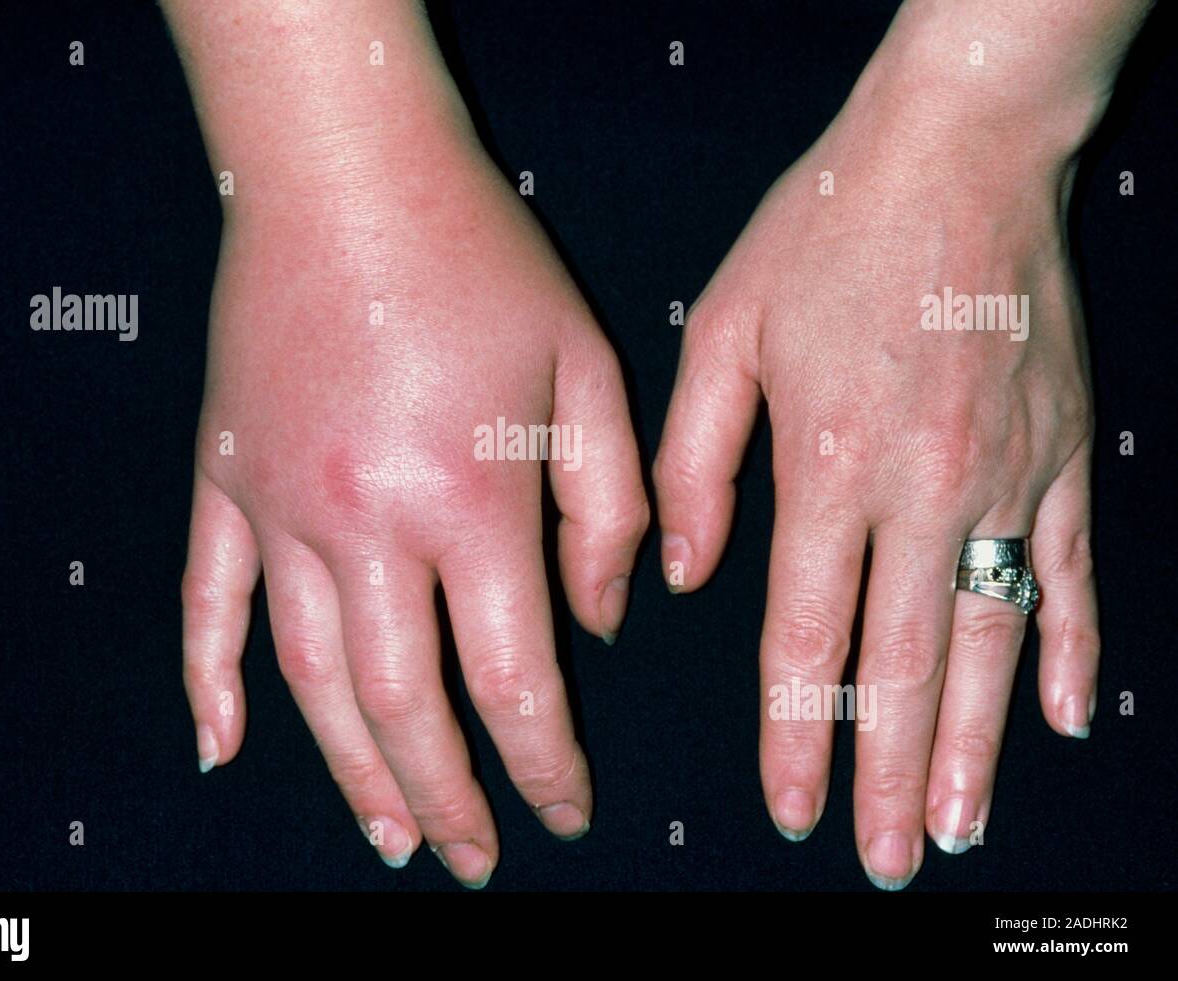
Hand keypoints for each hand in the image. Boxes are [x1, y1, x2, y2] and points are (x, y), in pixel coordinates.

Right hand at [180, 141, 646, 886]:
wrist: (345, 172)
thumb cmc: (478, 258)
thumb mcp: (587, 368)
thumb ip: (609, 508)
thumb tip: (604, 622)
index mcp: (468, 500)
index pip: (514, 678)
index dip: (544, 763)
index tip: (568, 810)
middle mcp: (365, 524)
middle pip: (405, 704)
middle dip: (450, 796)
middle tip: (476, 857)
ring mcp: (278, 508)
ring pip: (310, 679)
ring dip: (351, 770)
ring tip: (387, 835)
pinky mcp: (224, 480)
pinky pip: (208, 604)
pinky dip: (211, 684)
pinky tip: (222, 750)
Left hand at [652, 0, 1143, 888]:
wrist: (955, 153)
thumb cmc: (828, 234)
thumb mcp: (722, 334)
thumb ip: (694, 465)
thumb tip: (690, 577)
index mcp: (823, 467)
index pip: (803, 639)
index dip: (794, 737)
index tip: (792, 809)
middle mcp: (918, 489)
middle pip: (901, 666)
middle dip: (888, 775)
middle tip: (885, 858)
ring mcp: (1002, 477)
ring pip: (988, 641)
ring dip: (975, 744)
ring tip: (961, 827)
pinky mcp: (1060, 453)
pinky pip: (1069, 571)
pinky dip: (1068, 646)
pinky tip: (1061, 717)